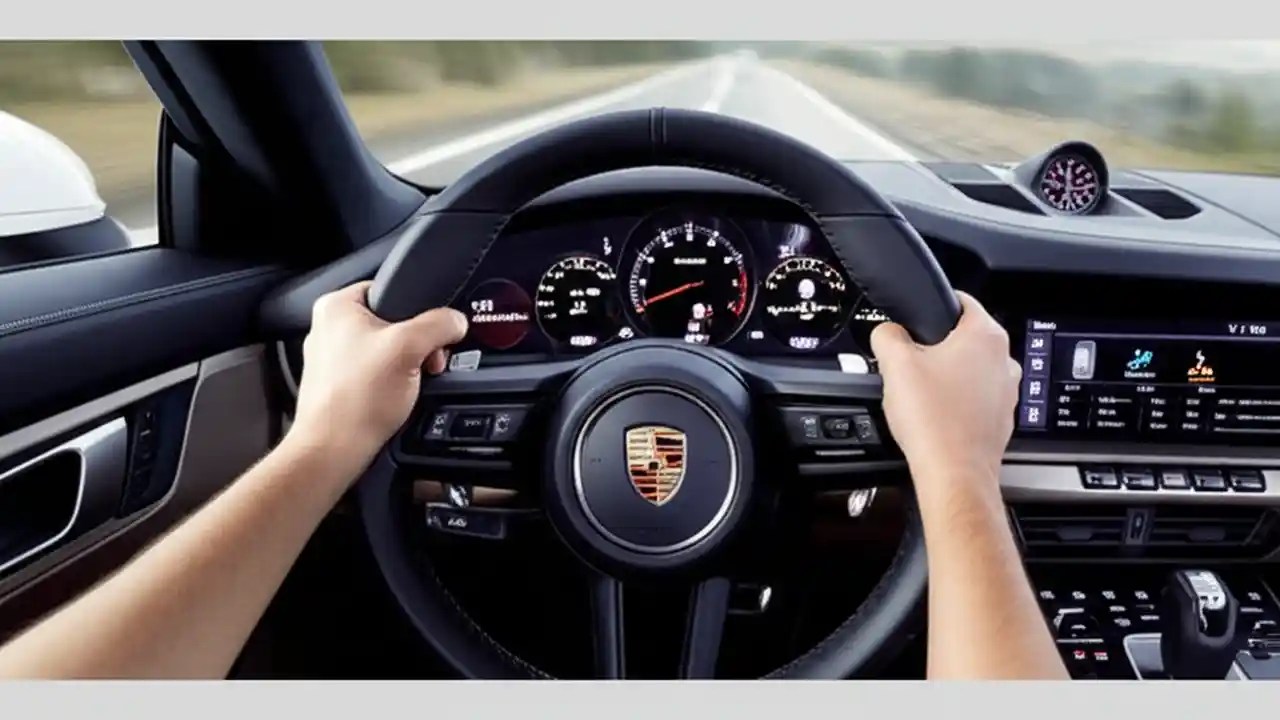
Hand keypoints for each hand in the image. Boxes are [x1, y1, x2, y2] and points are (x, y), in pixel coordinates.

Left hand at [289, 281, 467, 475]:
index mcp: (336, 306)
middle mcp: (328, 328)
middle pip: (393, 321)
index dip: (418, 310)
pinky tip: (396, 397)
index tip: (431, 332)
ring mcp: (331, 359)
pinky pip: (376, 373)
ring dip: (408, 364)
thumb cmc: (357, 400)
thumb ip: (439, 325)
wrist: (334, 450)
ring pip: (387, 349)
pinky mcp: (338, 384)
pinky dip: (392, 382)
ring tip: (411, 382)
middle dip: (417, 343)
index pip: (389, 289)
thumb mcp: (409, 348)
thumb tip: (456, 320)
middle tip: (426, 361)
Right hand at [870, 292, 1019, 496]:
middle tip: (910, 366)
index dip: (933, 307)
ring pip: (969, 370)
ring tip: (922, 396)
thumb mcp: (895, 364)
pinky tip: (935, 416)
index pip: (961, 300)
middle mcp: (1005, 360)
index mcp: (986, 335)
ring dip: (946, 377)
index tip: (916, 321)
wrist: (954, 474)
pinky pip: (975, 399)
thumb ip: (887, 335)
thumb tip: (888, 331)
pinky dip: (956, 403)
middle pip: (962, 338)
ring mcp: (1007, 390)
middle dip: (934, 348)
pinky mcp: (1002, 417)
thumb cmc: (934, 421)